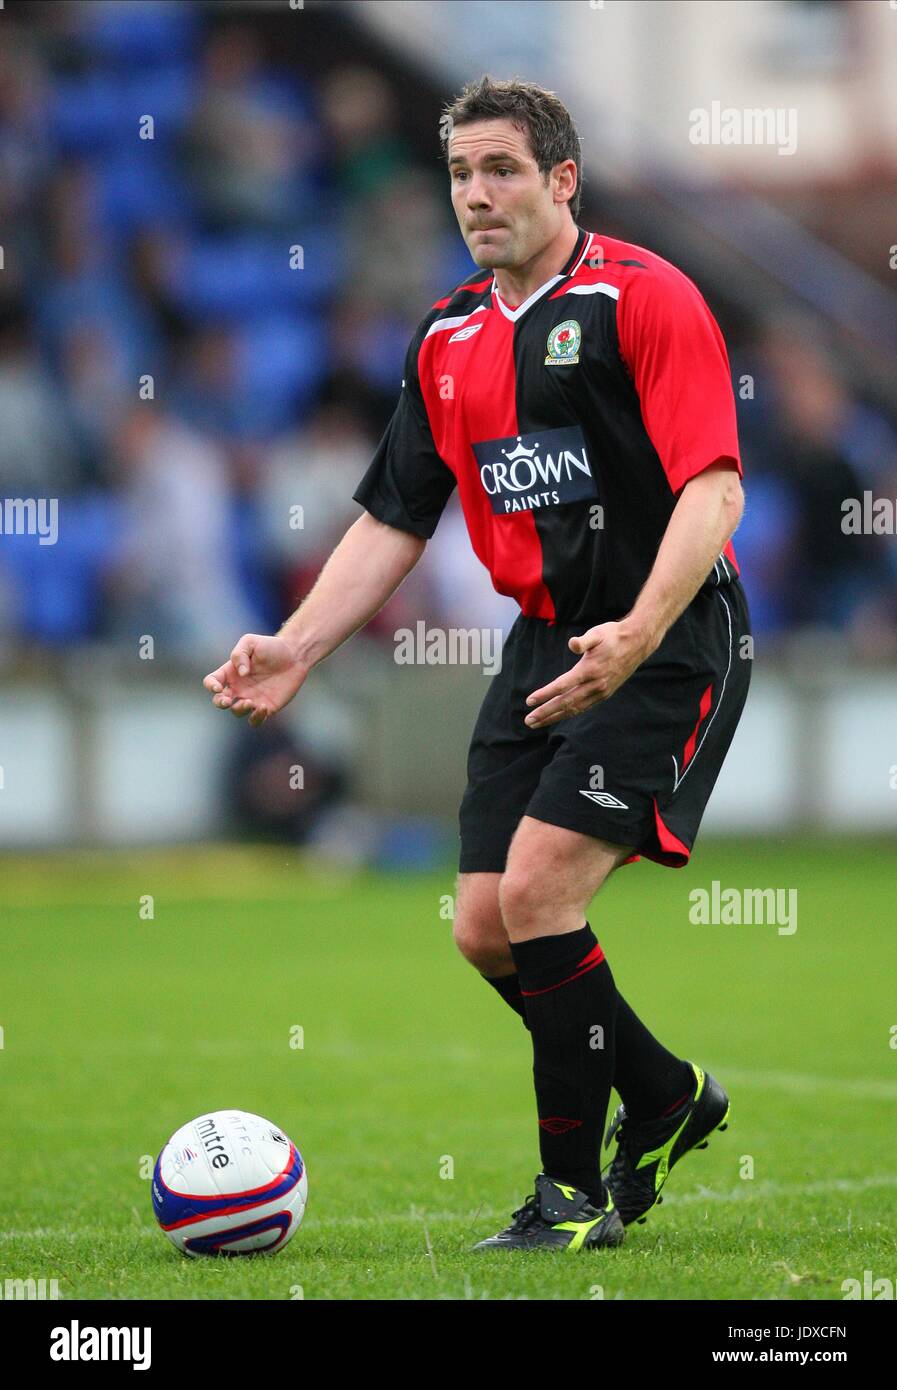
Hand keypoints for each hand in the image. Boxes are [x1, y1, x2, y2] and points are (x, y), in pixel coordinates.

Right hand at [203, 634, 308, 727]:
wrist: (295, 655)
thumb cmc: (271, 646)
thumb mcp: (251, 642)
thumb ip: (239, 654)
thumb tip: (241, 673)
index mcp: (231, 672)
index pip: (212, 681)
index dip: (210, 686)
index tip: (218, 687)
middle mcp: (239, 688)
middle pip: (219, 701)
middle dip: (219, 703)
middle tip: (227, 700)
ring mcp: (252, 698)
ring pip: (237, 712)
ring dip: (239, 709)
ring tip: (249, 702)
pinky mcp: (266, 707)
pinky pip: (256, 719)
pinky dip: (256, 718)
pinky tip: (263, 707)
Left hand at [523, 620, 652, 728]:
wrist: (637, 643)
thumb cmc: (613, 635)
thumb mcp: (597, 633)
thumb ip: (584, 640)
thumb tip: (572, 644)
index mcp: (590, 670)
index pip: (562, 686)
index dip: (545, 694)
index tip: (529, 701)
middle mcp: (595, 685)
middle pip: (566, 703)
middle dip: (546, 713)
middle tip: (528, 721)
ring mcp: (601, 691)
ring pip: (574, 709)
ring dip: (554, 717)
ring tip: (538, 722)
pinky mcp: (604, 694)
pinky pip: (583, 707)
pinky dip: (569, 713)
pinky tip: (558, 716)